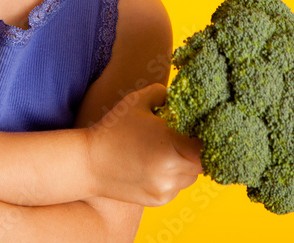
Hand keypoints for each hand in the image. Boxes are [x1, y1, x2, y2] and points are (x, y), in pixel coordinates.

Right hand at [85, 83, 202, 206]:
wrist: (88, 163)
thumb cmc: (113, 128)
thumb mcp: (137, 101)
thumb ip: (162, 93)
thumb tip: (179, 95)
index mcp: (171, 144)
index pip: (205, 144)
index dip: (202, 135)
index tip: (193, 128)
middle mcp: (171, 170)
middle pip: (201, 161)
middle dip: (194, 149)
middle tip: (180, 137)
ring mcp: (166, 188)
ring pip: (191, 176)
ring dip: (185, 164)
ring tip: (164, 151)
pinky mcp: (159, 200)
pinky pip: (177, 187)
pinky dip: (172, 177)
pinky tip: (153, 165)